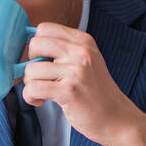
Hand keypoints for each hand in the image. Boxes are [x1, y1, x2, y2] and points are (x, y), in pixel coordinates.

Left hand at [16, 22, 145, 145]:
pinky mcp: (68, 91)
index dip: (36, 45)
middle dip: (30, 63)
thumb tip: (31, 46)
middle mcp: (80, 52)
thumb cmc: (96, 92)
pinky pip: (33, 88)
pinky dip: (30, 97)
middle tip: (40, 77)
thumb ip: (64, 50)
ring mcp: (75, 71)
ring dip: (30, 84)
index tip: (40, 60)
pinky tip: (41, 100)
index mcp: (83, 41)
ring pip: (30, 70)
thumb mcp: (86, 61)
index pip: (44, 28)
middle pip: (35, 44)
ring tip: (43, 92)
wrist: (116, 118)